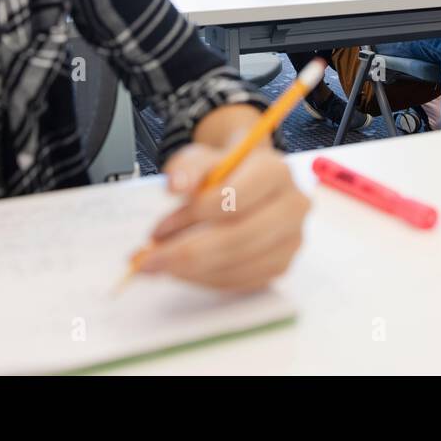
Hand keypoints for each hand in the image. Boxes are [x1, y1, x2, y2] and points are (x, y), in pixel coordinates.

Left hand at [137, 142, 308, 291]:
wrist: (246, 179)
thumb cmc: (224, 169)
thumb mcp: (201, 158)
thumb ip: (187, 167)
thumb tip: (176, 185)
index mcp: (275, 171)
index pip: (235, 198)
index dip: (193, 216)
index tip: (157, 229)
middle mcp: (292, 206)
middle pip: (238, 238)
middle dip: (186, 253)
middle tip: (147, 260)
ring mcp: (291, 239)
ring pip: (238, 265)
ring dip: (192, 270)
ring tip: (162, 263)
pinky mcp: (282, 264)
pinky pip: (241, 282)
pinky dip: (206, 280)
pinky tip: (185, 271)